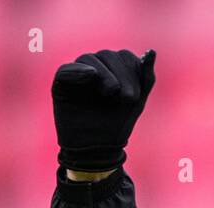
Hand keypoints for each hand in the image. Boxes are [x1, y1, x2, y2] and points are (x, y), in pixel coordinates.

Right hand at [52, 48, 156, 171]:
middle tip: (128, 98)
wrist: (98, 150)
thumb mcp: (136, 101)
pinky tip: (91, 76)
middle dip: (123, 75)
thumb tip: (152, 52)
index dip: (133, 70)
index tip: (136, 94)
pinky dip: (79, 71)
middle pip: (109, 55)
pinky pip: (67, 70)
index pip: (124, 56)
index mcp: (112, 71)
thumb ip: (145, 77)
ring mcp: (77, 75)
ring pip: (89, 59)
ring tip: (110, 93)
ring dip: (105, 74)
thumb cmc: (117, 125)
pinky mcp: (61, 84)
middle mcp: (94, 69)